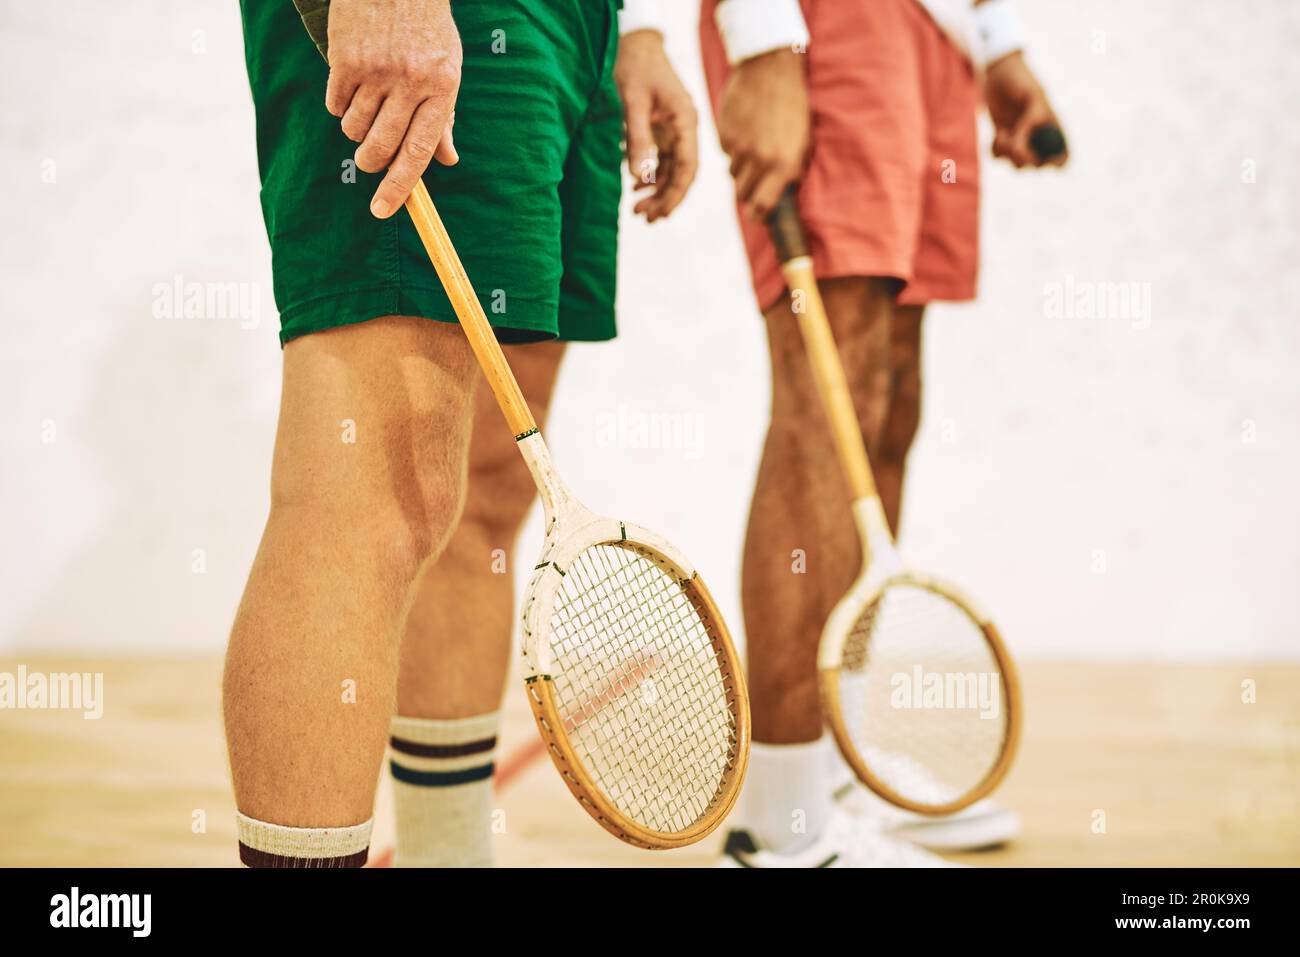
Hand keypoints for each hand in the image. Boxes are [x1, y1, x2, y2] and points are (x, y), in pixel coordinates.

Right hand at [325, 0, 462, 217]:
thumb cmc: (425, 28)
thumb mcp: (448, 68)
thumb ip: (445, 117)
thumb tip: (447, 160)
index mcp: (441, 88)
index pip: (419, 152)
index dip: (400, 187)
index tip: (383, 209)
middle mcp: (409, 82)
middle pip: (381, 148)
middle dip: (370, 163)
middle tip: (368, 160)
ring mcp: (376, 70)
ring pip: (354, 129)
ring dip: (356, 131)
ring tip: (367, 107)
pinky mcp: (345, 59)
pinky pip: (335, 105)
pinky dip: (340, 105)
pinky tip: (352, 86)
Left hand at [614, 30, 698, 221]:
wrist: (636, 44)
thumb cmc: (634, 67)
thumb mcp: (632, 102)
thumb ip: (638, 139)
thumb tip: (639, 178)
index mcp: (685, 121)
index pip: (688, 167)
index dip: (676, 194)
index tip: (660, 214)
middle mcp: (685, 128)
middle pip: (681, 173)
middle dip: (665, 198)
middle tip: (643, 218)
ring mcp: (676, 130)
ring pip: (672, 170)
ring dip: (657, 191)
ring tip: (637, 210)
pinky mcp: (664, 129)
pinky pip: (662, 160)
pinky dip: (651, 176)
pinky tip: (636, 187)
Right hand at [716, 48, 809, 220]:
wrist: (770, 68)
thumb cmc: (793, 105)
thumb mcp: (802, 140)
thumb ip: (791, 170)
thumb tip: (780, 195)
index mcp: (783, 164)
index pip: (763, 206)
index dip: (759, 215)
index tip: (758, 215)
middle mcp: (759, 160)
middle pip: (742, 194)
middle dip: (748, 193)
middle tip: (754, 183)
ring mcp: (739, 148)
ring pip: (732, 174)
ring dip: (741, 169)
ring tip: (753, 149)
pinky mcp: (724, 135)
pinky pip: (725, 153)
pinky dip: (733, 149)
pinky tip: (745, 131)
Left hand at [984, 52, 1066, 168]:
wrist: (998, 71)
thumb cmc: (1021, 80)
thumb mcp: (1032, 96)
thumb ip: (1031, 121)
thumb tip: (1022, 145)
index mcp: (1053, 127)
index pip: (1063, 155)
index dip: (1058, 163)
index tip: (1047, 161)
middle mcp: (1038, 137)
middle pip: (1037, 164)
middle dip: (1026, 159)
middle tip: (1015, 145)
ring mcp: (1020, 139)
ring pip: (1017, 164)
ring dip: (1008, 154)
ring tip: (1003, 135)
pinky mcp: (1003, 138)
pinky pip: (1000, 157)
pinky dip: (996, 151)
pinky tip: (997, 134)